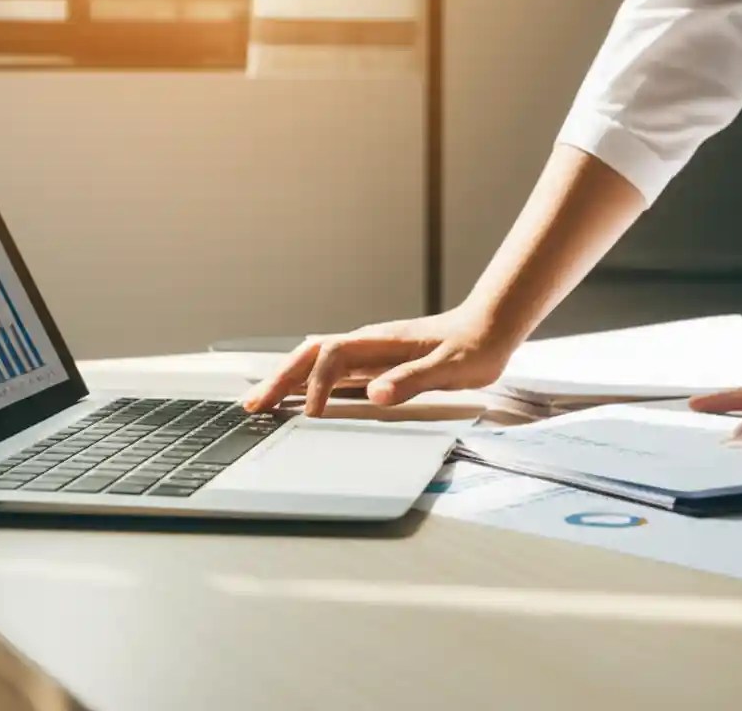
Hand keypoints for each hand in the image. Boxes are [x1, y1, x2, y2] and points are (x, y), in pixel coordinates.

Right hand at [241, 308, 515, 416]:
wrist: (488, 327)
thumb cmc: (473, 349)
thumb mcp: (449, 370)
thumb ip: (412, 380)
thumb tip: (376, 395)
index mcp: (380, 343)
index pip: (332, 357)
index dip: (316, 385)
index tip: (311, 414)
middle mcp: (368, 343)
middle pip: (310, 355)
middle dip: (279, 379)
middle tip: (252, 405)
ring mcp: (368, 351)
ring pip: (315, 359)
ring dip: (286, 378)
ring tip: (261, 401)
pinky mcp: (374, 361)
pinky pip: (330, 367)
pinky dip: (306, 380)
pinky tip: (298, 395)